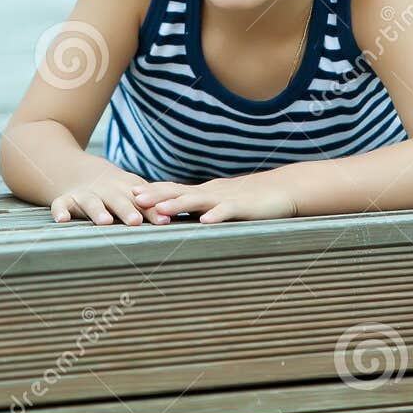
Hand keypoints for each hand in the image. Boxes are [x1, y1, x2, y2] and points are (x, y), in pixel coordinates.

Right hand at [49, 164, 161, 225]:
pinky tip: (61, 220)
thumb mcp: (132, 191)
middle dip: (127, 210)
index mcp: (125, 189)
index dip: (153, 210)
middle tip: (136, 222)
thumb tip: (181, 216)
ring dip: (97, 211)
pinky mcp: (65, 200)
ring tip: (104, 222)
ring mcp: (85, 195)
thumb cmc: (115, 189)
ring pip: (91, 202)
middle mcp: (106, 191)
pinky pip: (61, 205)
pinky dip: (60, 211)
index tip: (164, 220)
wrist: (79, 171)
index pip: (142, 201)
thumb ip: (152, 205)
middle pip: (118, 200)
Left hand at [133, 175, 297, 223]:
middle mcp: (211, 192)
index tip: (129, 193)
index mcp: (204, 193)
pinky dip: (215, 216)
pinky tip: (204, 223)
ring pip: (198, 201)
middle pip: (179, 192)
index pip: (174, 189)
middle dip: (156, 195)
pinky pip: (227, 212)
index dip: (153, 191)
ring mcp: (226, 198)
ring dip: (178, 204)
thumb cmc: (250, 200)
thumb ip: (202, 208)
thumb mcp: (221, 203)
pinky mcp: (243, 207)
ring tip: (160, 210)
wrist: (283, 189)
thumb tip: (181, 217)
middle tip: (133, 198)